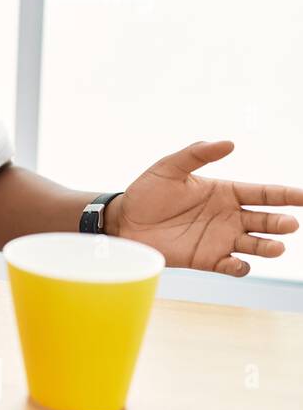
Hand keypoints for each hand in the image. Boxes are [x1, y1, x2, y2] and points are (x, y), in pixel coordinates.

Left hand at [110, 140, 302, 276]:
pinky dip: (239, 266)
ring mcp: (220, 239)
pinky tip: (239, 263)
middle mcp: (229, 217)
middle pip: (266, 220)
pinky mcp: (207, 259)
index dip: (286, 195)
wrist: (124, 221)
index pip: (263, 193)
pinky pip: (231, 265)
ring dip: (268, 246)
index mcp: (226, 192)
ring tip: (275, 246)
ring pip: (255, 245)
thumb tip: (228, 143)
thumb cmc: (146, 192)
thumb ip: (197, 154)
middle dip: (280, 223)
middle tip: (289, 224)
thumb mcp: (169, 167)